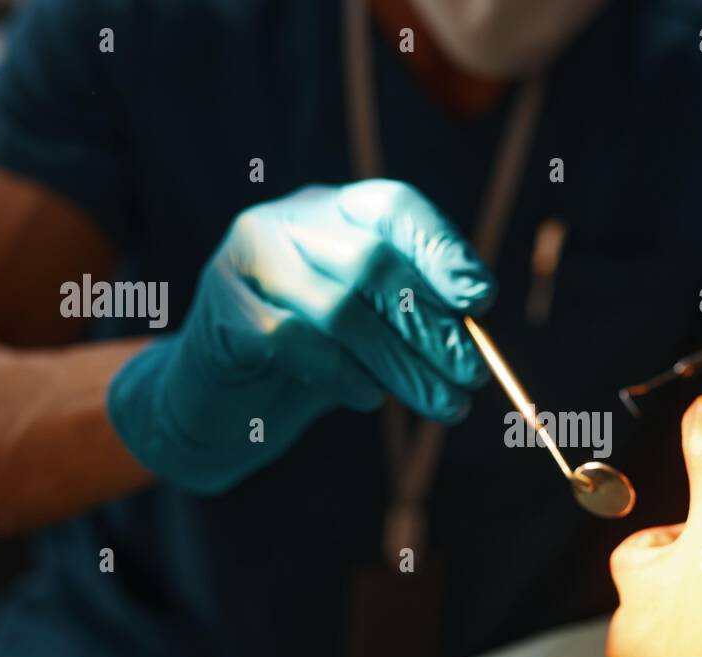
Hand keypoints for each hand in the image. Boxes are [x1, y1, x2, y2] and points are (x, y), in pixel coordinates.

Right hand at [107, 180, 495, 493]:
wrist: (221, 401)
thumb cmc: (313, 359)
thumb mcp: (372, 329)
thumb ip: (415, 317)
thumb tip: (475, 336)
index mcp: (332, 211)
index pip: (393, 207)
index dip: (441, 248)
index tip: (481, 299)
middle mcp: (287, 222)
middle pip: (373, 263)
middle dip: (431, 325)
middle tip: (472, 374)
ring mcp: (247, 263)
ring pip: (340, 309)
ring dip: (401, 364)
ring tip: (444, 404)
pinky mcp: (223, 313)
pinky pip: (295, 342)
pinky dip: (343, 375)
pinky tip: (369, 399)